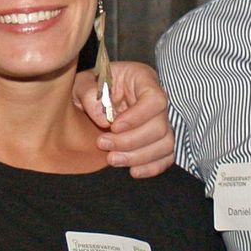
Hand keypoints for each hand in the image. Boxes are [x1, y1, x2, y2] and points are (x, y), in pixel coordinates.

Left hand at [73, 62, 173, 178]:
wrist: (93, 96)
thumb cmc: (91, 86)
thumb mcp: (83, 83)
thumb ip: (89, 94)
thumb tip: (103, 120)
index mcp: (142, 79)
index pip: (154, 99)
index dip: (137, 117)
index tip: (113, 126)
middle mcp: (157, 99)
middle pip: (160, 126)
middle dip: (130, 141)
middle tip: (104, 145)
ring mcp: (162, 120)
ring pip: (165, 144)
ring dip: (139, 157)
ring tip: (113, 160)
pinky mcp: (160, 139)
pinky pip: (167, 156)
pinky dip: (152, 167)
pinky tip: (132, 170)